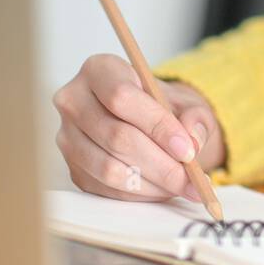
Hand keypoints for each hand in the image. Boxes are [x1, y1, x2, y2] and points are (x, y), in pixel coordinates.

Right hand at [53, 54, 226, 203]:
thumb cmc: (163, 106)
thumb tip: (192, 141)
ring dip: (152, 183)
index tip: (187, 149)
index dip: (157, 126)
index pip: (122, 97)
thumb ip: (194, 117)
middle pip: (117, 137)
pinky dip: (140, 194)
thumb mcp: (186, 102)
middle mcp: (74, 101)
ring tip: (183, 186)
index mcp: (99, 70)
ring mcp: (68, 138)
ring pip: (110, 168)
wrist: (146, 121)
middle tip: (192, 178)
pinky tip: (164, 189)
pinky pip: (107, 188)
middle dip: (161, 163)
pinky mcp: (73, 168)